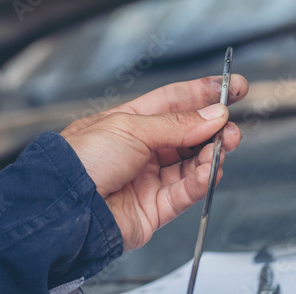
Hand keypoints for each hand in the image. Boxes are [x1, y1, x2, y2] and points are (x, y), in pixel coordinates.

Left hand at [61, 75, 248, 250]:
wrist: (63, 206)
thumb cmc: (81, 160)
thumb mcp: (130, 127)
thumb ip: (177, 124)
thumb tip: (212, 114)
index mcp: (130, 122)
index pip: (174, 102)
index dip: (204, 94)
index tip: (232, 87)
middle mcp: (141, 150)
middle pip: (188, 135)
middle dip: (213, 128)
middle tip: (231, 125)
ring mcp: (148, 179)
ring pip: (191, 165)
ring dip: (212, 154)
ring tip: (224, 146)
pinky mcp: (154, 209)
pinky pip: (185, 192)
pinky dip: (202, 180)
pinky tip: (211, 169)